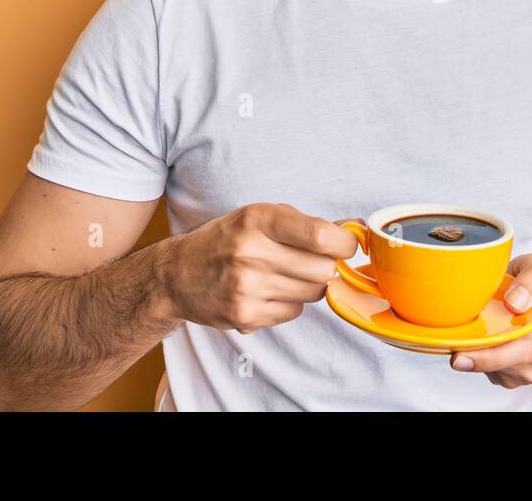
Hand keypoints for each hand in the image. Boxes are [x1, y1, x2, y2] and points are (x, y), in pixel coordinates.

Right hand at [166, 202, 356, 333]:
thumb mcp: (259, 216)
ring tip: (288, 274)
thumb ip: (305, 223)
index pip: (319, 236)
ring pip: (313, 293)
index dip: (344, 243)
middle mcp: (251, 252)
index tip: (348, 245)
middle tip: (316, 261)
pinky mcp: (245, 316)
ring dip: (310, 284)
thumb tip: (355, 229)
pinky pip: (294, 311)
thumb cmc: (227, 239)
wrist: (176, 274)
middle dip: (328, 265)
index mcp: (258, 220)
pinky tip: (270, 290)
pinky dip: (291, 302)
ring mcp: (247, 288)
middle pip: (322, 269)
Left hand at [448, 253, 531, 386]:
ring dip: (481, 359)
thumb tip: (514, 302)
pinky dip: (483, 362)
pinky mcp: (518, 375)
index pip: (523, 347)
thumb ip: (531, 279)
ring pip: (500, 372)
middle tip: (456, 358)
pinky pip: (496, 375)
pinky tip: (483, 343)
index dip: (493, 356)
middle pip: (510, 366)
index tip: (465, 355)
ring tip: (473, 336)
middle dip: (480, 363)